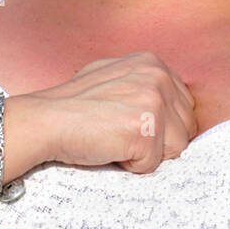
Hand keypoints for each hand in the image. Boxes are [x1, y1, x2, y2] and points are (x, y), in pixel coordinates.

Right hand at [22, 51, 195, 173]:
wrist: (43, 120)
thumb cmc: (73, 105)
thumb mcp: (114, 77)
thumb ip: (144, 84)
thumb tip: (171, 108)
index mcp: (153, 63)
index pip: (185, 107)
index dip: (163, 127)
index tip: (133, 126)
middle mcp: (158, 77)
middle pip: (186, 128)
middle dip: (158, 141)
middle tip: (121, 134)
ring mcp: (153, 102)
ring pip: (176, 148)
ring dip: (145, 154)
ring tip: (115, 139)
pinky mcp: (145, 128)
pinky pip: (152, 165)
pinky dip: (130, 165)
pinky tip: (108, 148)